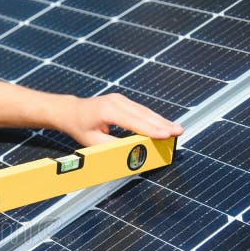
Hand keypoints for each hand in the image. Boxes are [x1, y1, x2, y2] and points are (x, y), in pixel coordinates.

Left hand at [63, 93, 183, 146]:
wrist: (71, 111)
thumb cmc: (80, 127)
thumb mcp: (92, 141)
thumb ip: (112, 146)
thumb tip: (132, 151)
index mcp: (106, 111)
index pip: (132, 121)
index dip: (150, 129)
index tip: (165, 135)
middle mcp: (115, 101)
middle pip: (143, 114)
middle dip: (162, 124)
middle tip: (179, 132)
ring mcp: (120, 99)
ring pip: (144, 111)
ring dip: (161, 121)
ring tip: (176, 130)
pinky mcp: (123, 101)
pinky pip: (141, 110)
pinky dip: (153, 118)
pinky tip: (165, 125)